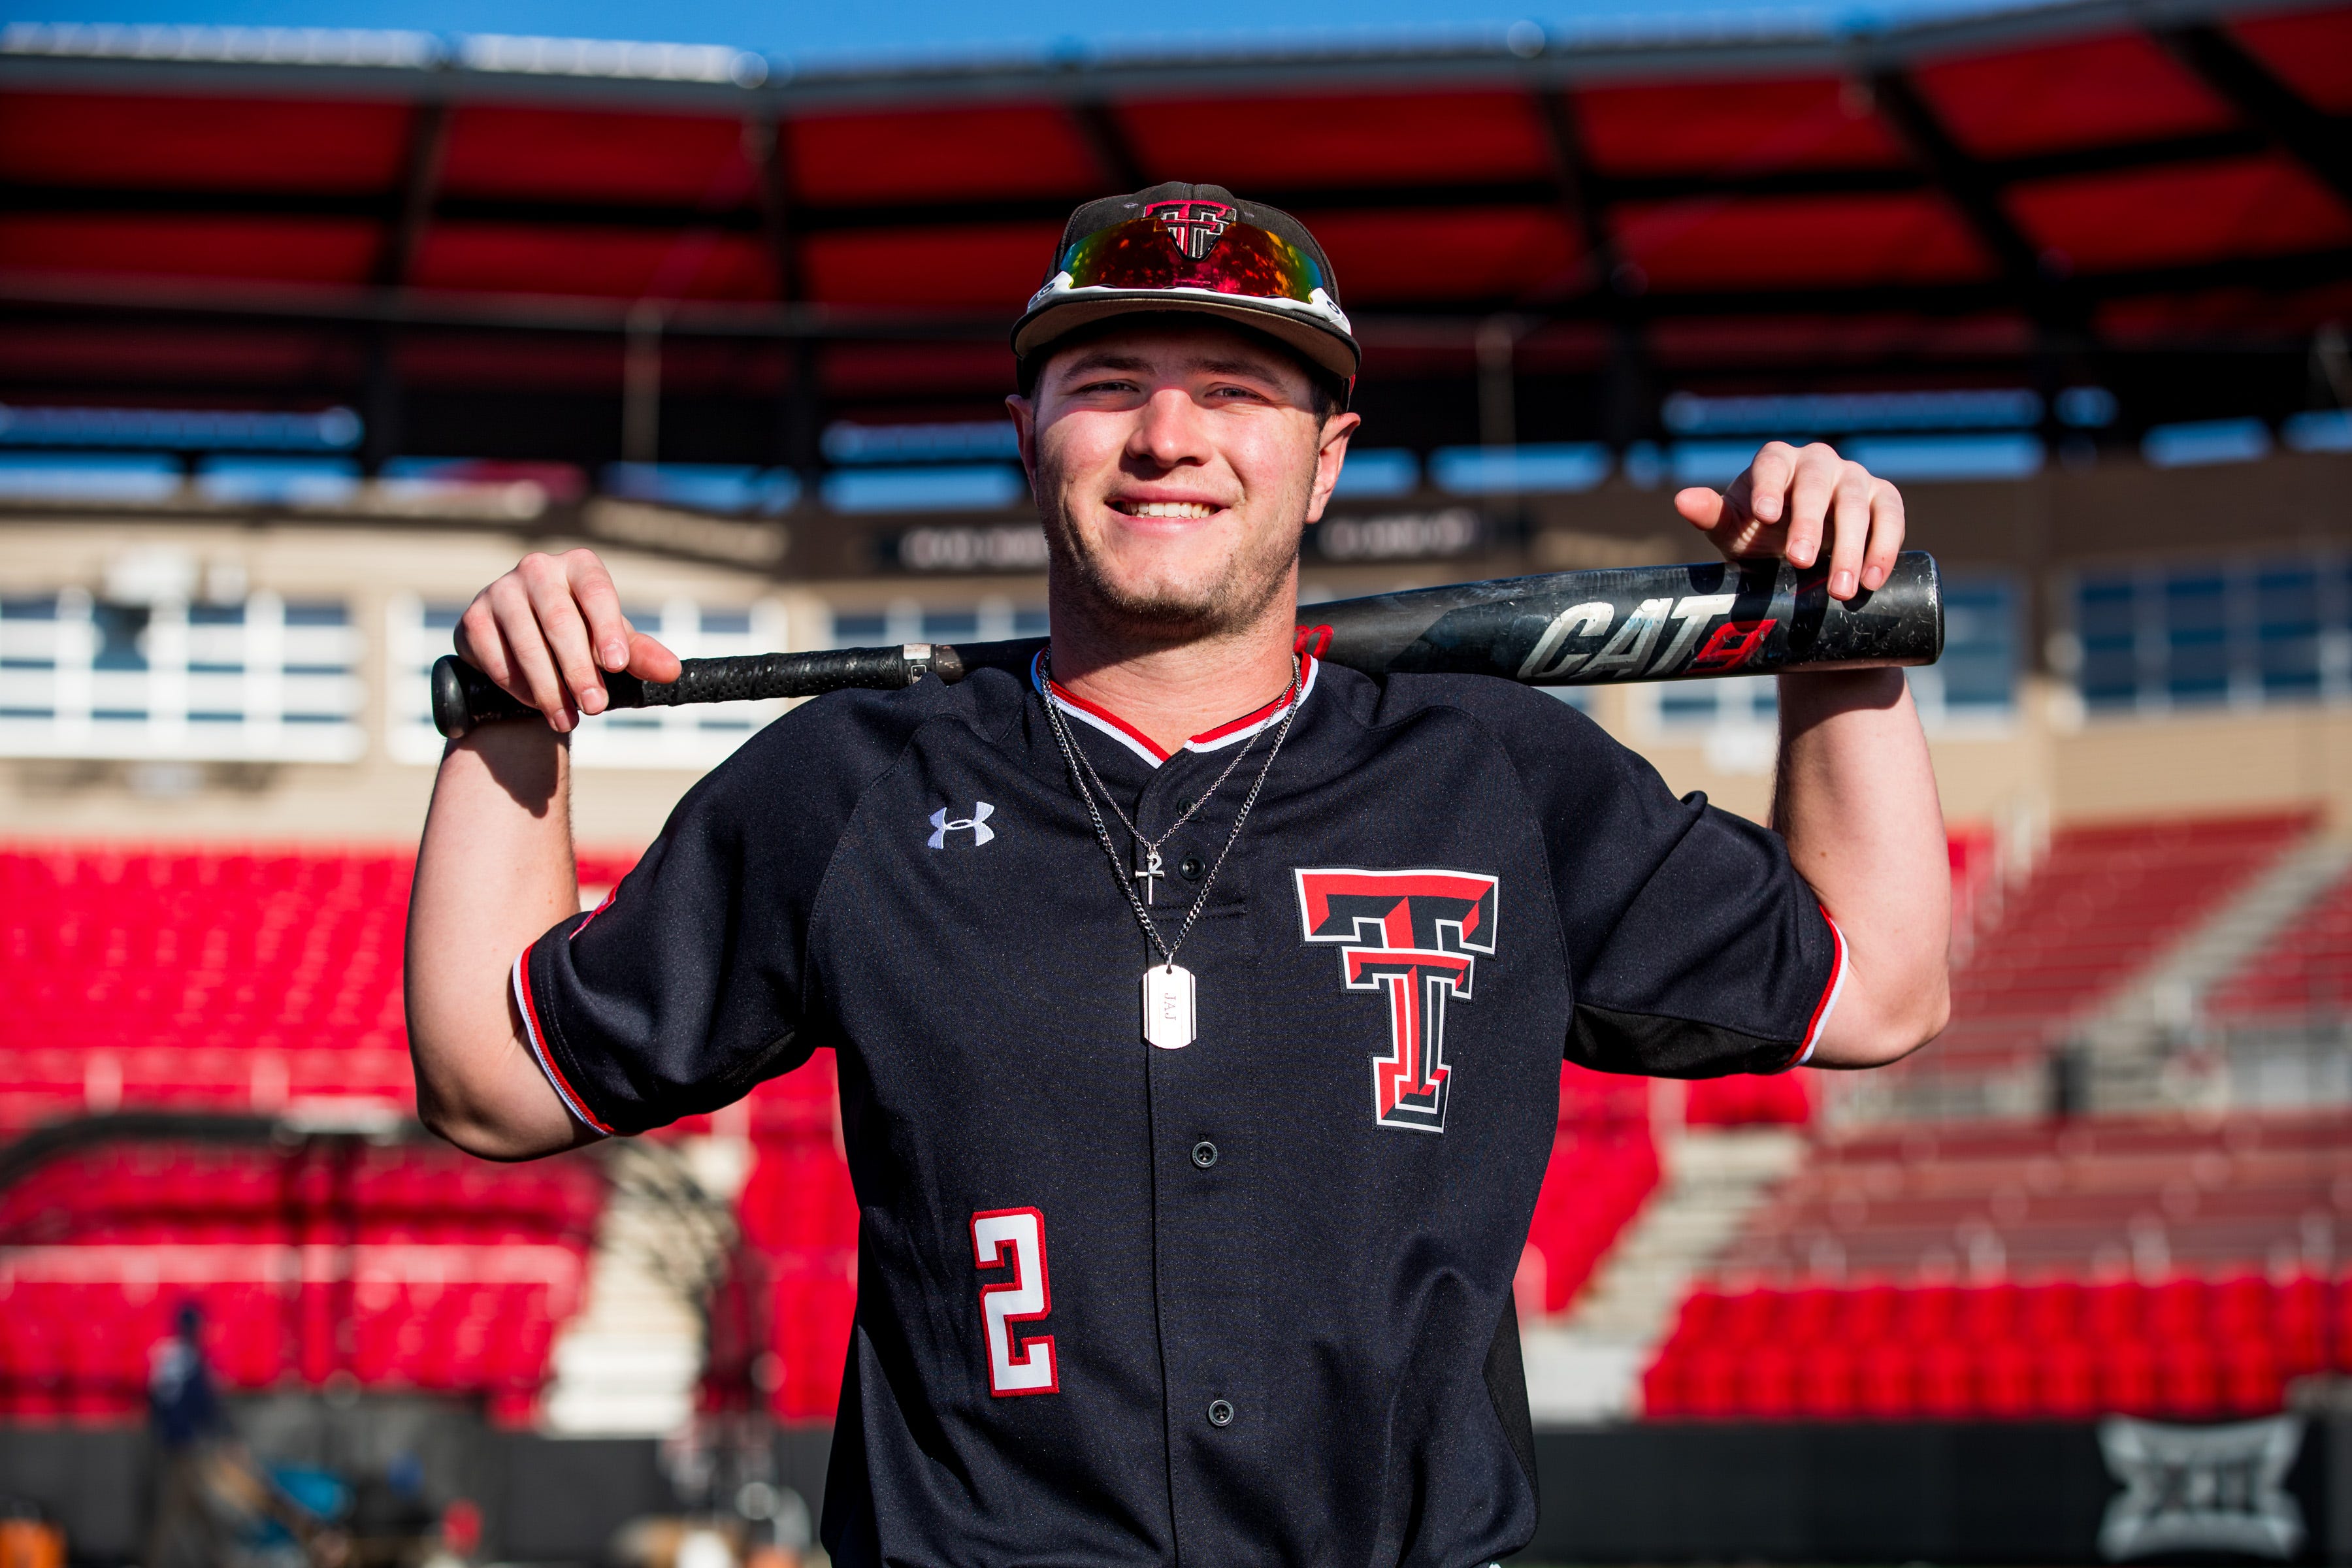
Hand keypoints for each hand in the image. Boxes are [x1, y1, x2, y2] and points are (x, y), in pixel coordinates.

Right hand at [454, 549, 681, 731]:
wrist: (526, 648)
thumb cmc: (582, 637)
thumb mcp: (614, 644)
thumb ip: (641, 655)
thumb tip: (671, 671)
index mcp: (579, 566)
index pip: (596, 592)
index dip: (607, 628)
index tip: (618, 665)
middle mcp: (537, 568)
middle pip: (560, 621)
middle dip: (579, 669)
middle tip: (595, 706)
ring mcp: (500, 591)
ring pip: (527, 643)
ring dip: (549, 688)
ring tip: (568, 720)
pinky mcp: (473, 619)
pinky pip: (498, 658)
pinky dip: (519, 687)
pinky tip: (536, 704)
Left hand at [1674, 440, 1904, 601]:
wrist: (1799, 557)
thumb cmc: (1760, 537)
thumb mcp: (1733, 530)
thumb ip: (1711, 515)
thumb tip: (1682, 500)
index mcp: (1777, 461)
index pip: (1773, 463)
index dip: (1771, 486)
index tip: (1765, 516)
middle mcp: (1819, 462)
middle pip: (1819, 485)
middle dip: (1811, 524)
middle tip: (1800, 562)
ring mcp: (1855, 478)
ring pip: (1859, 503)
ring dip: (1852, 547)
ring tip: (1841, 590)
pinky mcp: (1884, 499)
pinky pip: (1892, 516)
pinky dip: (1886, 547)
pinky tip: (1874, 578)